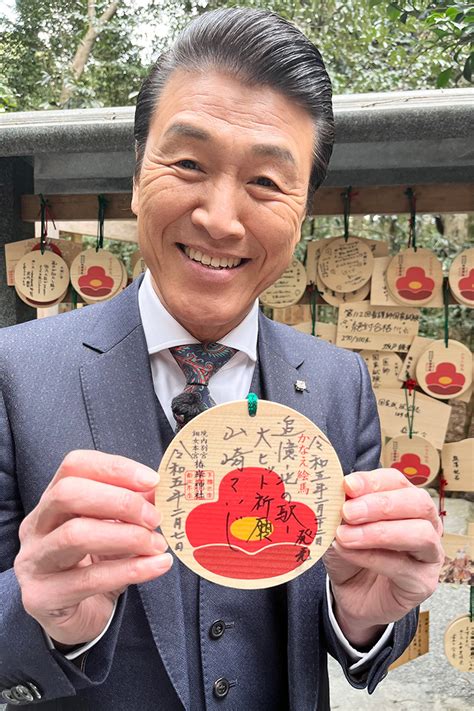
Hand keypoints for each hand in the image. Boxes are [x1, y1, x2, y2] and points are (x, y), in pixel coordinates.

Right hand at [14, 450, 170, 646]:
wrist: (77, 618)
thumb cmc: (96, 565)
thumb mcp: (116, 530)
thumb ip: (134, 507)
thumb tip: (160, 491)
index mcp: (52, 501)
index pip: (75, 465)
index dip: (115, 468)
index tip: (152, 481)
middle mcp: (36, 526)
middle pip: (68, 493)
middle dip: (120, 501)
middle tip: (154, 518)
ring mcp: (34, 561)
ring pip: (75, 535)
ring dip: (127, 536)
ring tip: (157, 544)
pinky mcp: (42, 596)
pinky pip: (90, 580)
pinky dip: (131, 570)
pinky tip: (159, 565)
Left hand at [323, 468, 443, 646]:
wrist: (350, 595)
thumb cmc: (351, 553)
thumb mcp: (340, 526)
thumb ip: (343, 509)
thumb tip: (338, 493)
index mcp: (405, 501)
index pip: (397, 481)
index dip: (373, 481)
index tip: (347, 485)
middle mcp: (425, 523)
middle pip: (418, 502)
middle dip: (381, 504)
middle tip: (348, 511)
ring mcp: (430, 553)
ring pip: (420, 534)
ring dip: (378, 532)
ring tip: (345, 535)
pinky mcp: (424, 582)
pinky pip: (402, 566)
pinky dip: (371, 557)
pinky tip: (348, 553)